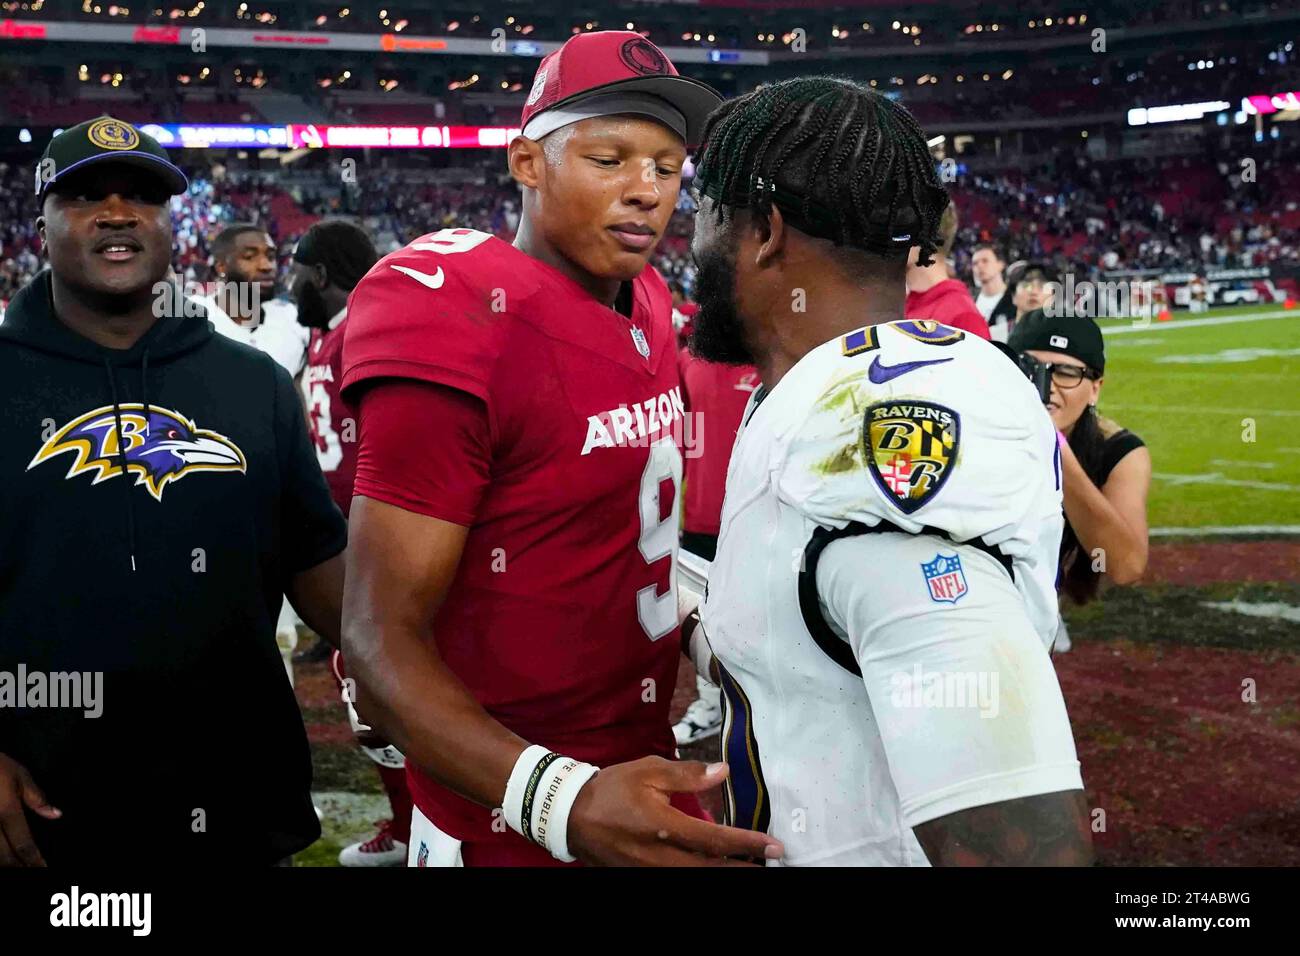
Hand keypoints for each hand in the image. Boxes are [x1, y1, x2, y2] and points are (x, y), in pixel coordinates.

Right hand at [0, 753, 59, 866]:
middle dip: (18, 867)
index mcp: (5, 810)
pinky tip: (1, 856)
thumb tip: (56, 815)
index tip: (43, 869)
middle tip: (31, 871)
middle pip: (3, 857)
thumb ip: (36, 798)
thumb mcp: (19, 775)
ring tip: (16, 867)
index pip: (23, 843)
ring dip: (3, 864)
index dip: (33, 860)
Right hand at [566, 757, 782, 865]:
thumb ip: (687, 774)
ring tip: (746, 867)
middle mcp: (658, 856)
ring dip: (722, 873)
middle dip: (743, 868)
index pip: (714, 839)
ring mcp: (648, 871)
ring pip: (694, 878)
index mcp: (662, 826)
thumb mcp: (647, 771)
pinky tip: (712, 867)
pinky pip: (674, 878)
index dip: (747, 844)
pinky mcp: (639, 876)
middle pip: (710, 869)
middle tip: (771, 863)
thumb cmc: (610, 789)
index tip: (773, 846)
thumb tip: (723, 771)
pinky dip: (698, 874)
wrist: (569, 815)